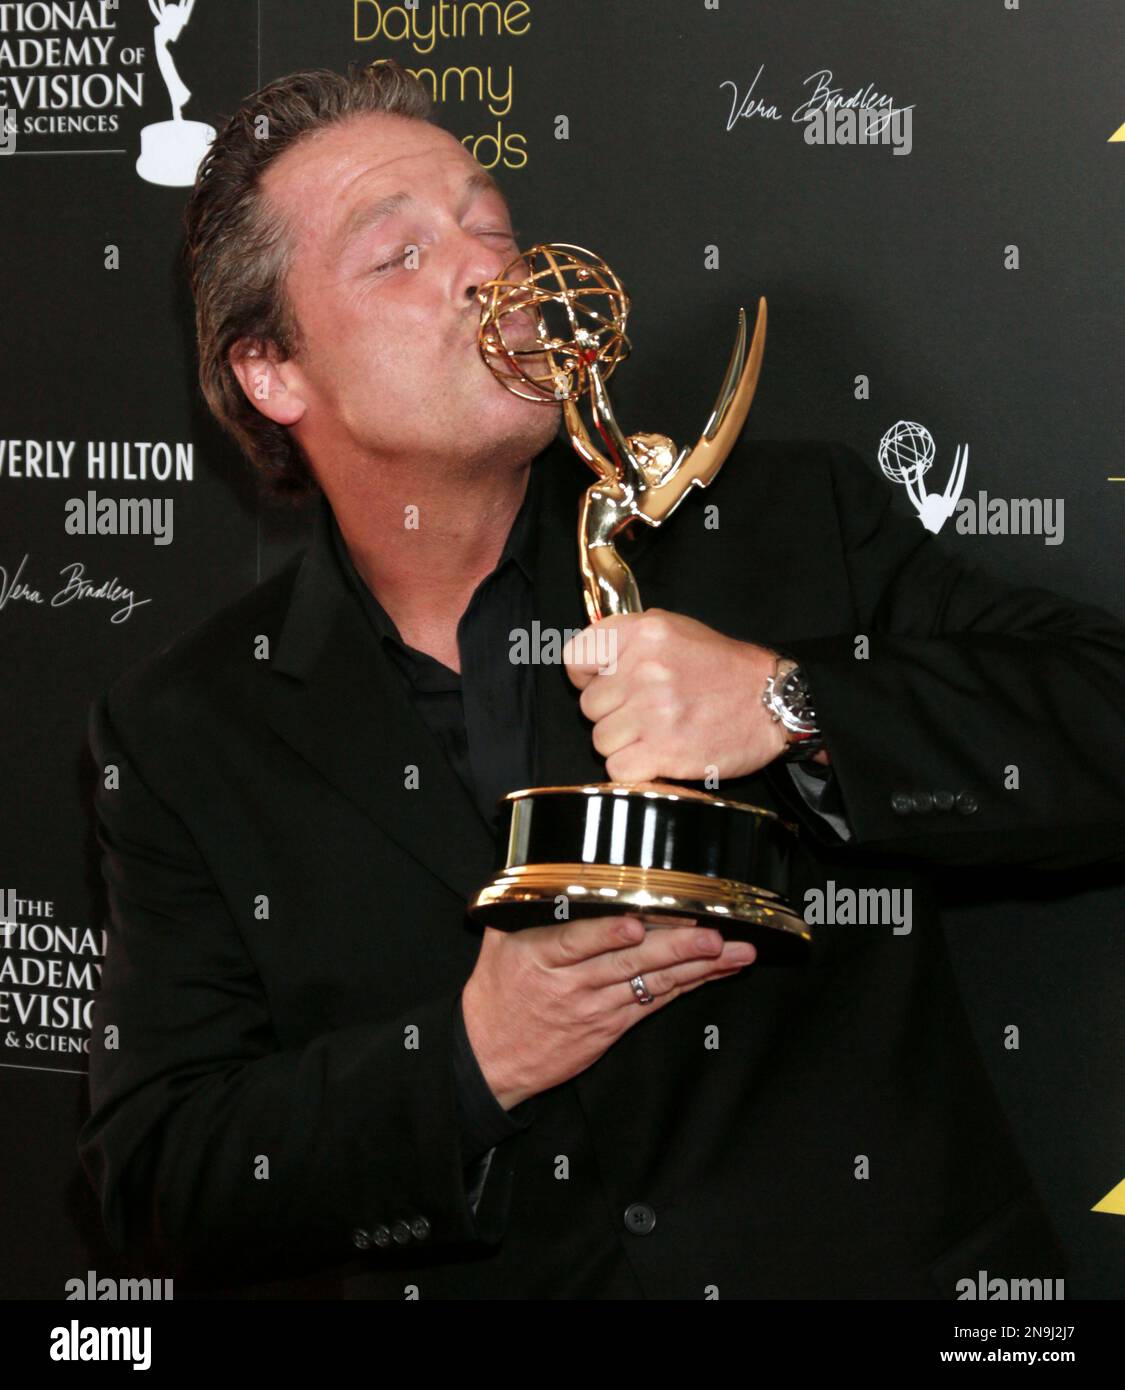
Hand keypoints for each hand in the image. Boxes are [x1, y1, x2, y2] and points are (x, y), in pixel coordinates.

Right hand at [461, 916, 755, 1108]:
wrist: (489, 1059)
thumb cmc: (496, 992)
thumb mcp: (497, 941)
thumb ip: (520, 904)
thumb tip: (536, 856)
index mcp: (537, 957)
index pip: (575, 943)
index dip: (606, 935)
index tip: (634, 926)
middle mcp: (568, 984)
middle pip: (626, 964)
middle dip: (674, 949)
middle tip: (712, 937)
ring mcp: (594, 1009)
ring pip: (650, 984)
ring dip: (696, 968)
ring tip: (733, 952)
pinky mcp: (611, 1028)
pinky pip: (654, 1004)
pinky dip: (687, 986)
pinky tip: (716, 973)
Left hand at [563, 609, 787, 782]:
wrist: (772, 701)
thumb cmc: (724, 669)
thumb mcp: (676, 631)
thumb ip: (629, 640)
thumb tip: (589, 660)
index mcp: (644, 634)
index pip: (576, 657)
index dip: (585, 675)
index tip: (600, 682)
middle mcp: (645, 670)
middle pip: (589, 706)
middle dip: (613, 712)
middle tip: (645, 711)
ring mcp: (653, 712)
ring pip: (601, 740)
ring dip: (623, 743)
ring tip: (656, 732)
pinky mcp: (664, 751)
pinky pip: (617, 768)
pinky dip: (634, 768)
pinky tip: (658, 754)